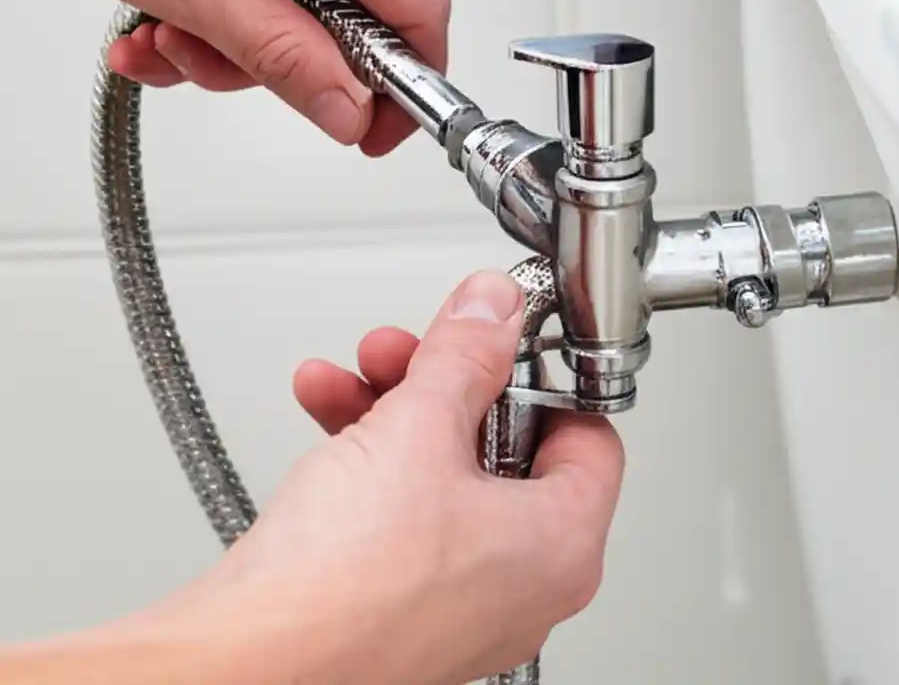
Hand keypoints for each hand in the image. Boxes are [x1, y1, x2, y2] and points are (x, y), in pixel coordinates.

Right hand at [0, 271, 623, 684]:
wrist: (251, 664)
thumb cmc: (344, 587)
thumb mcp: (417, 429)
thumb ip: (464, 355)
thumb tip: (491, 310)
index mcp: (562, 545)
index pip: (586, 436)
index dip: (540, 378)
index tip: (494, 345)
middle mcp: (526, 585)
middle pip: (506, 449)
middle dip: (445, 386)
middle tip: (408, 353)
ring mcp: (465, 605)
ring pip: (445, 478)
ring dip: (396, 412)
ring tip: (350, 376)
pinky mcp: (405, 611)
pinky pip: (404, 519)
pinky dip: (370, 464)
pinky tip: (327, 415)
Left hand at [71, 0, 450, 156]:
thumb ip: (282, 52)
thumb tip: (349, 110)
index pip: (416, 9)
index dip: (407, 81)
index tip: (374, 132)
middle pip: (349, 30)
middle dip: (281, 69)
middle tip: (224, 66)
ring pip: (293, 35)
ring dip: (225, 59)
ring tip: (168, 41)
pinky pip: (253, 18)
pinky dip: (203, 40)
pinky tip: (156, 33)